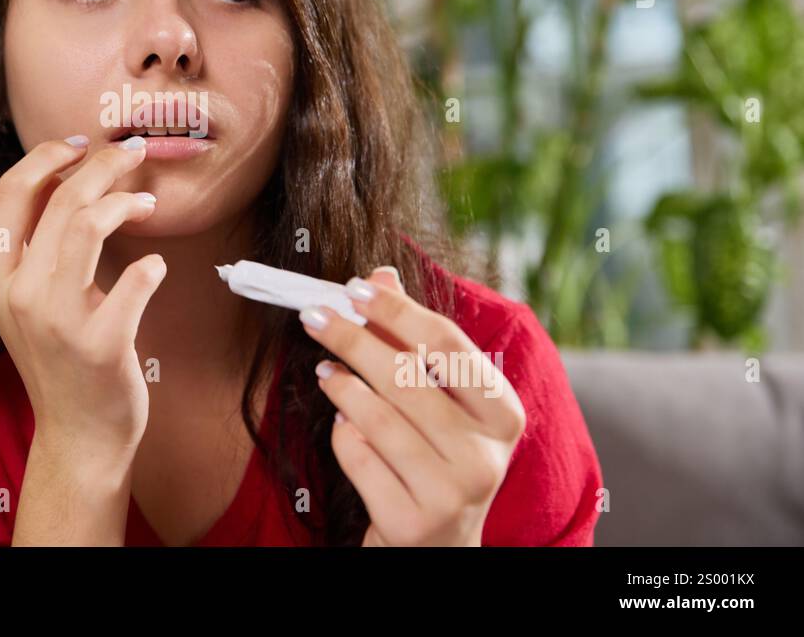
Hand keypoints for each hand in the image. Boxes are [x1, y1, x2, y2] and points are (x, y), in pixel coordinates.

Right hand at [0, 135, 165, 462]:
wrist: (77, 435)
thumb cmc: (60, 356)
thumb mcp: (27, 299)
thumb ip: (36, 244)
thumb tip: (66, 174)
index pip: (12, 190)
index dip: (49, 155)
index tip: (82, 144)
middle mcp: (18, 293)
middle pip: (61, 196)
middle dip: (104, 163)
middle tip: (136, 152)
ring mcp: (56, 319)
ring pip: (89, 223)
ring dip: (126, 200)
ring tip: (148, 203)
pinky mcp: (100, 343)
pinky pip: (136, 281)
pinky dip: (152, 265)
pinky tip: (155, 267)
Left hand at [300, 267, 525, 545]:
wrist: (436, 544)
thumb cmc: (434, 457)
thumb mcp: (439, 401)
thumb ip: (411, 340)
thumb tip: (379, 274)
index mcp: (504, 414)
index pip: (446, 344)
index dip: (397, 311)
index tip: (354, 289)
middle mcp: (487, 455)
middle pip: (406, 376)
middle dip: (353, 339)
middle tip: (315, 317)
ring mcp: (452, 493)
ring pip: (378, 418)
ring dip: (342, 386)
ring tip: (325, 370)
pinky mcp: (411, 522)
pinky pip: (360, 458)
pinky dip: (343, 434)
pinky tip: (342, 424)